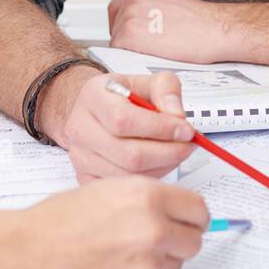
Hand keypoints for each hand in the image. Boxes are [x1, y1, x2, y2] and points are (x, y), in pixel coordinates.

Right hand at [5, 176, 208, 268]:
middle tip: (157, 240)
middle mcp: (152, 228)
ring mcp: (146, 263)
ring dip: (162, 262)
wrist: (24, 255)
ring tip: (127, 256)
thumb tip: (176, 208)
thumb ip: (147, 198)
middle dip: (180, 240)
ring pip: (178, 265)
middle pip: (195, 240)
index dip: (193, 216)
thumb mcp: (108, 189)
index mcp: (146, 196)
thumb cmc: (56, 222)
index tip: (188, 221)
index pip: (199, 209)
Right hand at [41, 68, 195, 180]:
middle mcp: (80, 127)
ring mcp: (80, 155)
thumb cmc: (125, 96)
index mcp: (93, 96)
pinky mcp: (85, 176)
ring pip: (128, 174)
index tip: (185, 129)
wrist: (100, 110)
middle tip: (188, 145)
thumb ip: (167, 90)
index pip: (124, 119)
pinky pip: (123, 187)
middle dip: (168, 152)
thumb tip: (176, 116)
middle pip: (128, 153)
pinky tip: (159, 164)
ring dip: (162, 166)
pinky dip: (149, 179)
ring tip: (176, 152)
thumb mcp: (149, 81)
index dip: (160, 128)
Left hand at [108, 0, 235, 63]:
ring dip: (130, 49)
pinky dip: (131, 59)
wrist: (215, 30)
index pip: (121, 6)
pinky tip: (151, 59)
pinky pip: (118, 52)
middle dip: (127, 36)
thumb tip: (144, 25)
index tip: (138, 35)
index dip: (128, 24)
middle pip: (116, 22)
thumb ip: (153, 8)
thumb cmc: (203, 24)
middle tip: (144, 48)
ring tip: (153, 54)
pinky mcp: (128, 34)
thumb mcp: (173, 3)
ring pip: (117, 39)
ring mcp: (129, 14)